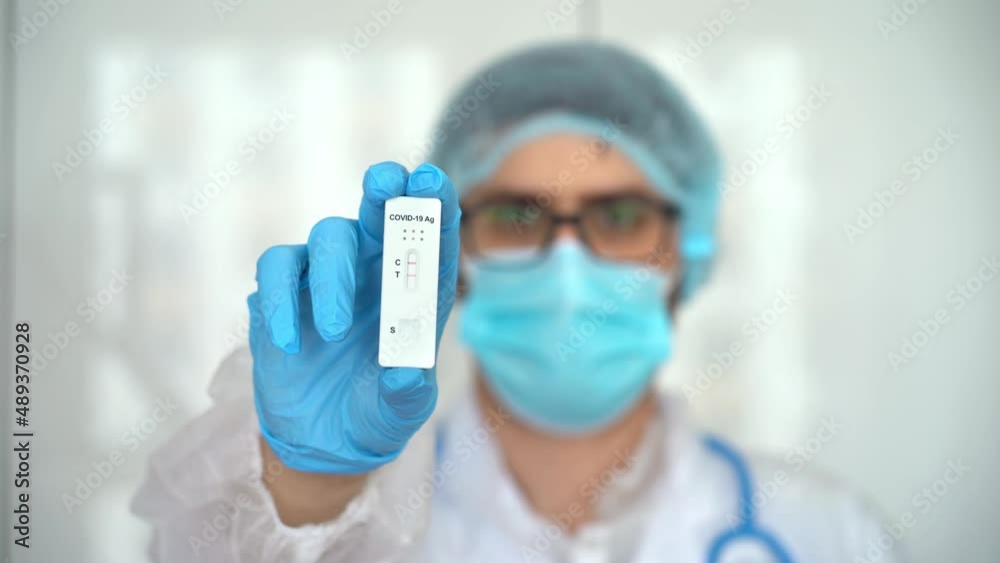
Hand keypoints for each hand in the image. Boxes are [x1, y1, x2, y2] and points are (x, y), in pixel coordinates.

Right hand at [248, 162, 459, 473]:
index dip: (434, 204)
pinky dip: (282, 298)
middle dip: (385, 190)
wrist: (323, 439)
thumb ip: (406, 391)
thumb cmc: (377, 411)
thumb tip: (403, 371)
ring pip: (330, 236)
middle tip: (386, 185)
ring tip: (333, 332)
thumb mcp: (399, 410)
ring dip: (334, 276)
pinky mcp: (286, 289)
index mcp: (420, 288)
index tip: (430, 182)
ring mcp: (329, 274)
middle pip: (381, 209)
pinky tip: (289, 343)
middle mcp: (378, 269)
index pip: (434, 236)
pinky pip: (278, 267)